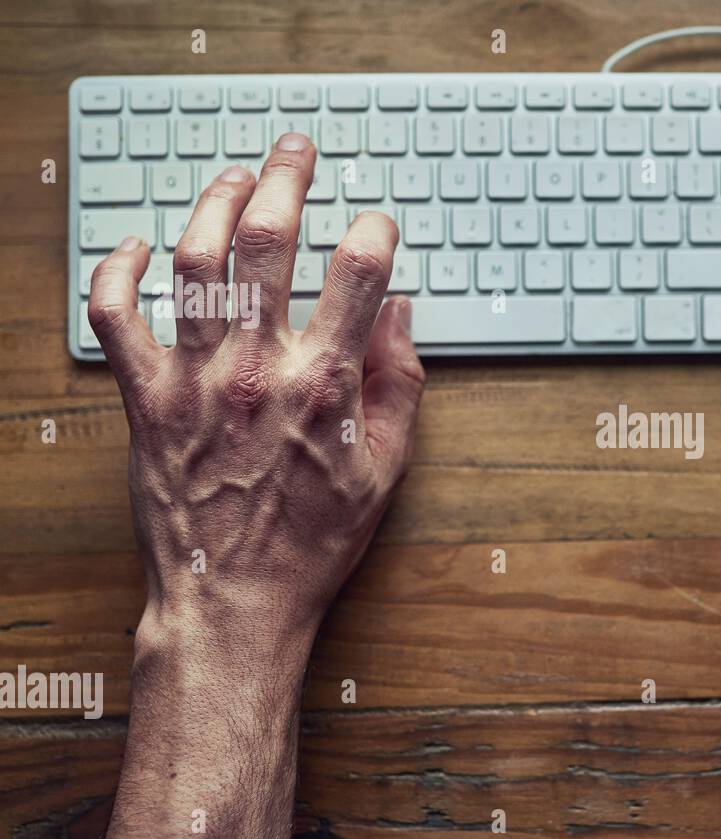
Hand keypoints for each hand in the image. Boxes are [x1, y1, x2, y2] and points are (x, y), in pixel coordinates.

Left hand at [93, 133, 423, 838]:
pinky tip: (138, 244)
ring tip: (232, 177)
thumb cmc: (311, 543)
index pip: (355, 276)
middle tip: (294, 151)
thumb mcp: (384, 474)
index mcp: (323, 386)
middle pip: (267, 244)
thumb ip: (398, 386)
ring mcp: (193, 380)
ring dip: (212, 205)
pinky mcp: (144, 400)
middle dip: (285, 181)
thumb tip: (399, 314)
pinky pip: (117, 320)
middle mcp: (256, 369)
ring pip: (195, 264)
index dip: (372, 233)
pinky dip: (120, 273)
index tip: (377, 224)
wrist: (231, 602)